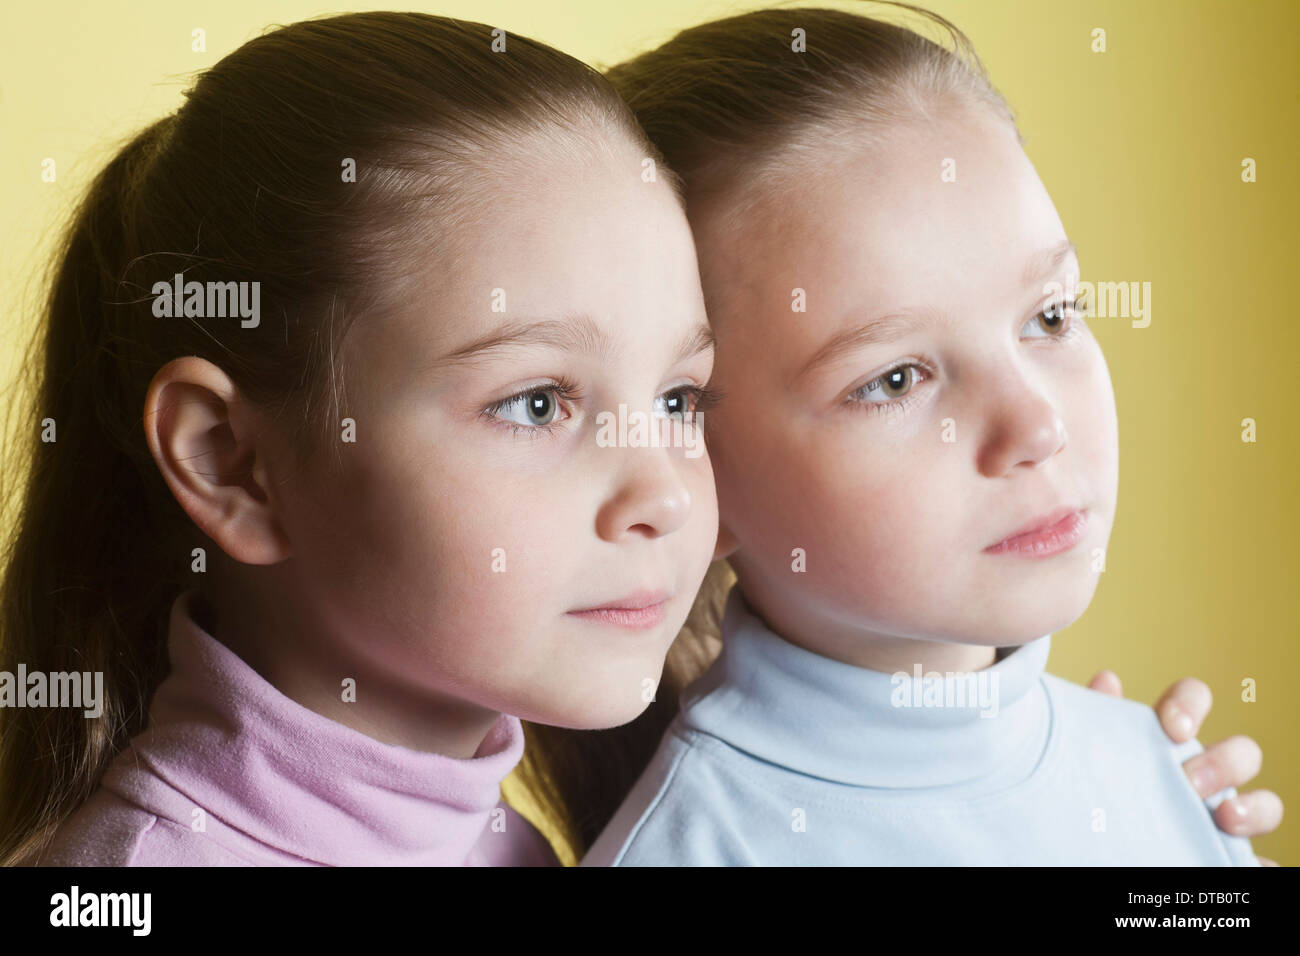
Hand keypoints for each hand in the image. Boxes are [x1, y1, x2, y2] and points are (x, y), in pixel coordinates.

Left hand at [1088, 671, 1281, 865]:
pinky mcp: (1229, 857)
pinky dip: (1261, 862)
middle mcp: (1205, 774)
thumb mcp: (1092, 755)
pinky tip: (1245, 863)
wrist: (1092, 844)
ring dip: (1254, 808)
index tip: (1174, 728)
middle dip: (1222, 763)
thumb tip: (1107, 680)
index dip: (1191, 704)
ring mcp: (1223, 815)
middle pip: (1241, 752)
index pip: (1192, 699)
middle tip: (1189, 782)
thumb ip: (1099, 721)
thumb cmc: (1098, 788)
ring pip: (1265, 804)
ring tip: (1225, 818)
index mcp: (1169, 738)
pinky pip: (1260, 861)